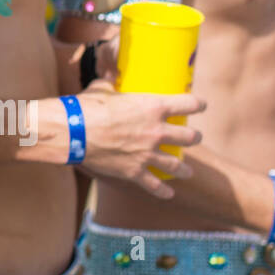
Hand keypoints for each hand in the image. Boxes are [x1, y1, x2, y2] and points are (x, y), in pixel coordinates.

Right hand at [77, 79, 205, 197]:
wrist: (73, 132)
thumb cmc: (86, 106)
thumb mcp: (101, 89)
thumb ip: (111, 86)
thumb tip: (110, 80)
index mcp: (153, 107)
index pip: (188, 104)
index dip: (198, 104)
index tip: (201, 105)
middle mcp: (157, 131)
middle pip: (189, 137)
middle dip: (194, 137)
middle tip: (194, 138)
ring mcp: (148, 154)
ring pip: (177, 165)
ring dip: (184, 169)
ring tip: (187, 172)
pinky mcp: (135, 172)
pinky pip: (155, 185)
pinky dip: (163, 191)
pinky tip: (168, 194)